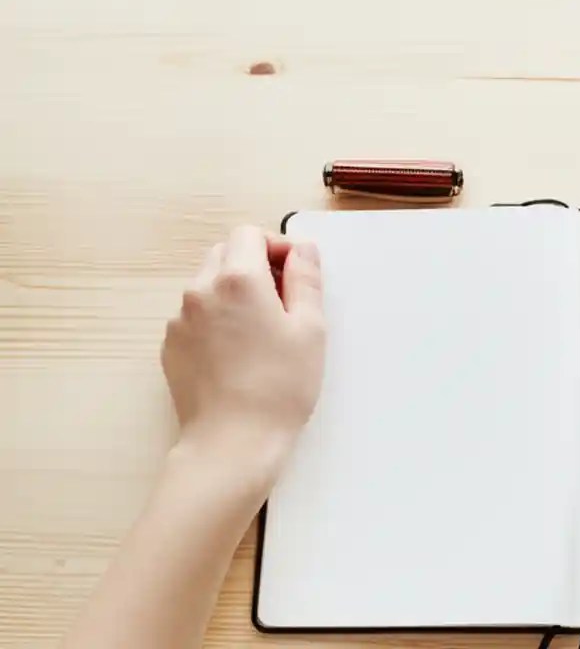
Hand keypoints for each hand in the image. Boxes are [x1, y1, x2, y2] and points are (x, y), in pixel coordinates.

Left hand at [161, 225, 324, 483]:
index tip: (296, 273)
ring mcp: (180, 319)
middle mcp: (201, 290)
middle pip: (225, 254)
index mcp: (239, 279)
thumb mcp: (310, 329)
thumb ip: (306, 279)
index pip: (249, 234)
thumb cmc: (279, 388)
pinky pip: (195, 316)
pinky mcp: (171, 346)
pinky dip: (216, 321)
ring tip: (261, 333)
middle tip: (283, 302)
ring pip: (208, 285)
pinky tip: (239, 354)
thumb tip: (303, 250)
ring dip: (234, 294)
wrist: (232, 442)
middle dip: (254, 266)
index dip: (276, 247)